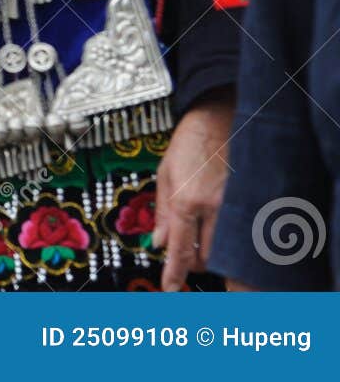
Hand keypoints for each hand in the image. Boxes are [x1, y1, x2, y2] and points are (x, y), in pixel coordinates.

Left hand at [153, 94, 233, 290]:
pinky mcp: (249, 201)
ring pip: (226, 248)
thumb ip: (160, 211)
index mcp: (185, 200)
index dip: (174, 272)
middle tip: (184, 258)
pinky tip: (220, 232)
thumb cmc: (190, 142)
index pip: (179, 247)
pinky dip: (229, 240)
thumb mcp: (163, 173)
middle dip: (195, 263)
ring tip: (200, 243)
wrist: (220, 118)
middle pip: (206, 256)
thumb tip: (156, 241)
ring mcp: (234, 206)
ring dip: (212, 254)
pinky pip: (240, 233)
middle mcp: (212, 207)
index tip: (170, 287)